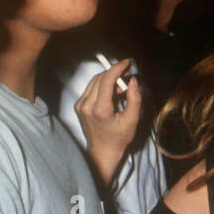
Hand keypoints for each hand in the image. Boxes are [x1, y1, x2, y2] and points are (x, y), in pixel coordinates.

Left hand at [75, 58, 140, 185]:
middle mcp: (86, 105)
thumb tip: (133, 82)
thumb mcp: (132, 120)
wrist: (103, 151)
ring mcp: (80, 105)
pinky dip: (102, 86)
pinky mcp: (79, 105)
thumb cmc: (118, 138)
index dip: (117, 68)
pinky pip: (91, 88)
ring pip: (95, 81)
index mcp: (99, 109)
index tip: (127, 62)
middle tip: (128, 74)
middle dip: (115, 73)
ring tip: (122, 86)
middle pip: (100, 78)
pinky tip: (113, 93)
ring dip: (109, 79)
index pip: (106, 80)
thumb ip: (134, 99)